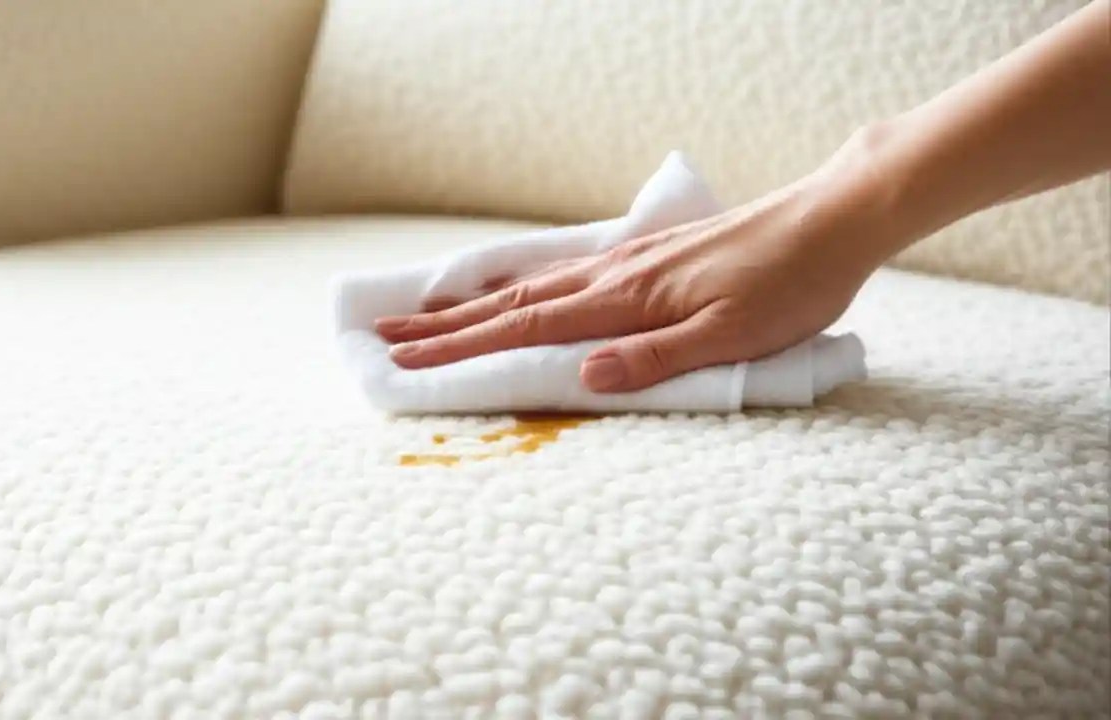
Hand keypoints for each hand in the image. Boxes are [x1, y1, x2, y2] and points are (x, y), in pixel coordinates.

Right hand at [375, 155, 895, 392]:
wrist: (831, 220)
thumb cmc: (790, 285)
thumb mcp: (732, 336)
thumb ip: (656, 359)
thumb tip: (582, 376)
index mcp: (628, 299)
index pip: (527, 327)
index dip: (464, 348)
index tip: (407, 360)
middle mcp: (616, 275)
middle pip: (513, 302)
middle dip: (448, 325)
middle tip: (388, 335)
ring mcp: (630, 261)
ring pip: (535, 285)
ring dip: (476, 304)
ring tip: (430, 312)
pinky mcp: (649, 257)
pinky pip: (566, 273)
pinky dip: (522, 284)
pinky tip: (517, 288)